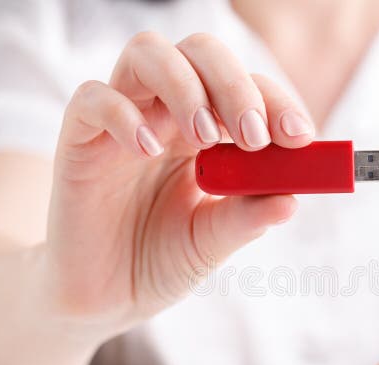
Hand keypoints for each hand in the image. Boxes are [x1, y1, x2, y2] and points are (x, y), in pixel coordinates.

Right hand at [46, 32, 313, 331]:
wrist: (104, 299)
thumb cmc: (162, 261)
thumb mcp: (212, 243)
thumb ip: (246, 219)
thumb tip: (293, 200)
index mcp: (208, 131)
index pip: (248, 88)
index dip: (276, 102)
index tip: (299, 137)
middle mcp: (167, 114)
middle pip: (202, 53)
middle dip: (235, 85)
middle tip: (253, 137)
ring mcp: (122, 121)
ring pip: (148, 53)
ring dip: (186, 86)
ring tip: (204, 139)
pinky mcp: (78, 139)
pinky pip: (93, 98)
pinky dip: (124, 115)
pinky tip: (148, 151)